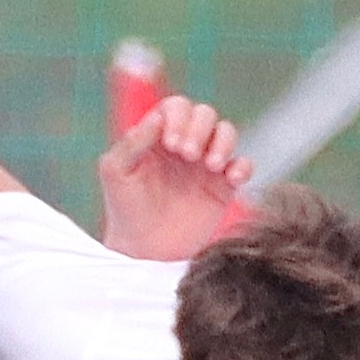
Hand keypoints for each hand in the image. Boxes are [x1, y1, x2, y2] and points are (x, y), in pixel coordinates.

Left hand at [96, 93, 251, 260]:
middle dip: (199, 128)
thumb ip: (132, 143)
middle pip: (205, 114)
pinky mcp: (224, 187)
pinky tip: (232, 178)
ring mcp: (205, 165)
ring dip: (223, 142)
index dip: (179, 118)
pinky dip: (243, 165)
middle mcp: (185, 144)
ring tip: (212, 166)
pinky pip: (243, 164)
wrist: (146, 251)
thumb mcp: (116, 172)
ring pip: (227, 132)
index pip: (177, 107)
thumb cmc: (125, 210)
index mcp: (158, 136)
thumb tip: (156, 118)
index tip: (170, 144)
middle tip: (187, 155)